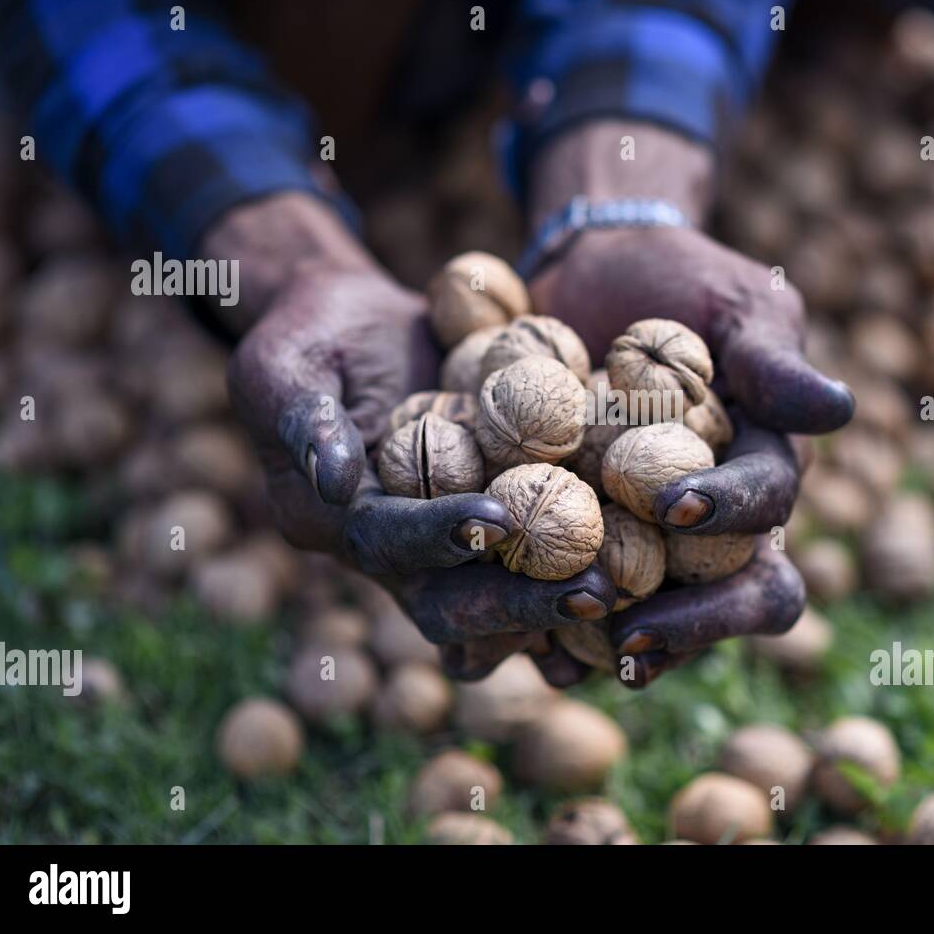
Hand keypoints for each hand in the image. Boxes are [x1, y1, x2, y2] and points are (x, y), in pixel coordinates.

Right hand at [214, 195, 618, 661]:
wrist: (355, 328)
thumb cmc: (311, 335)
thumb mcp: (288, 363)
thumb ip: (303, 417)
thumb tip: (335, 476)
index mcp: (339, 522)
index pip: (387, 542)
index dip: (437, 537)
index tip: (493, 523)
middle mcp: (395, 553)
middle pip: (452, 602)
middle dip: (519, 602)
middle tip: (590, 592)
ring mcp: (447, 544)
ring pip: (501, 599)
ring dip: (560, 606)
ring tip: (628, 595)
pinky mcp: (492, 520)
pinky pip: (536, 561)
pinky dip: (579, 574)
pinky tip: (645, 574)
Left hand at [516, 122, 855, 687]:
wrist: (595, 273)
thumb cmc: (681, 281)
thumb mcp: (737, 304)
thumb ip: (775, 361)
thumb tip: (840, 410)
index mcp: (764, 468)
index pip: (767, 509)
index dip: (731, 513)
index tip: (678, 506)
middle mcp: (722, 522)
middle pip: (734, 595)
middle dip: (691, 625)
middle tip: (631, 635)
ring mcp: (659, 541)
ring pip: (662, 618)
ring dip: (619, 646)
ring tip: (564, 663)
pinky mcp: (594, 540)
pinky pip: (586, 603)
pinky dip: (558, 630)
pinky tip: (520, 648)